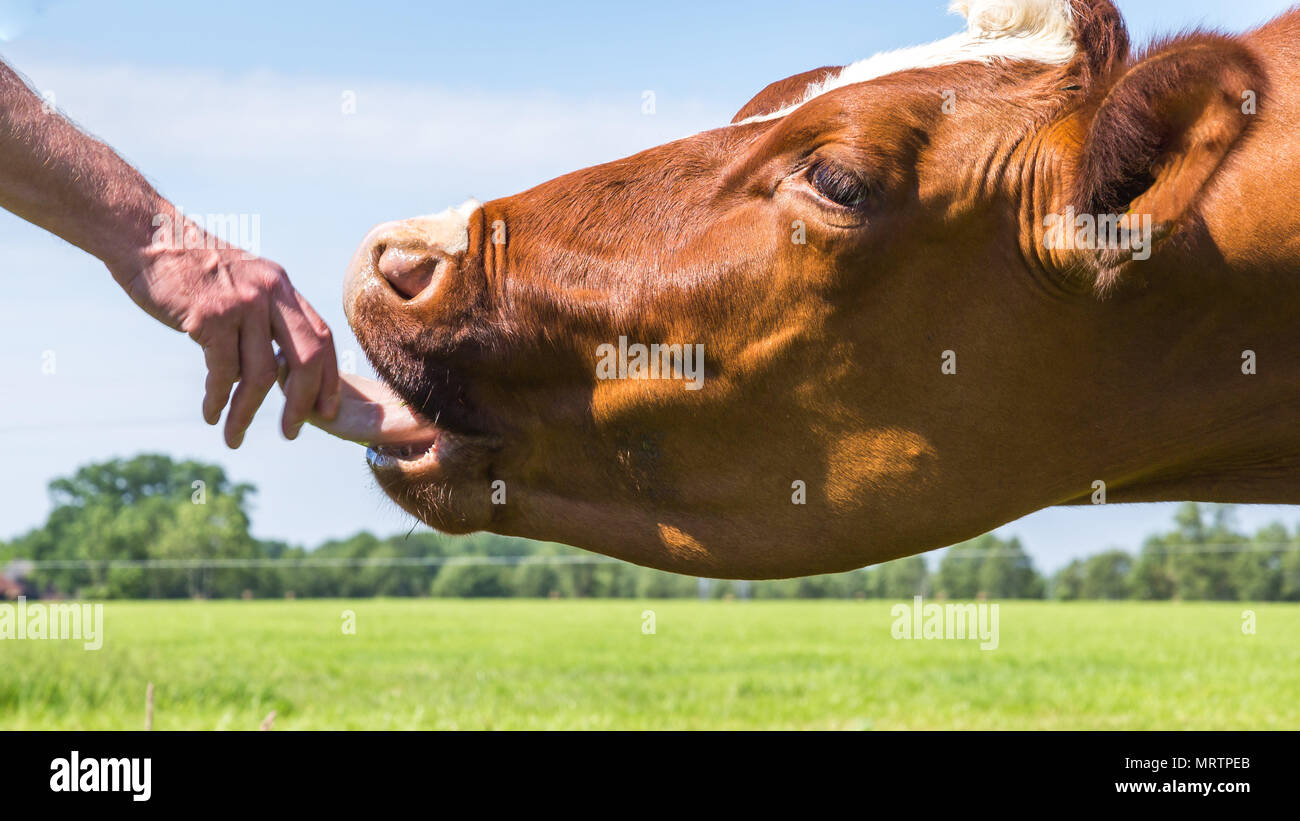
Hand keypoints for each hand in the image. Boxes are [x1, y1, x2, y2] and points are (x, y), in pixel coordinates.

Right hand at [114, 244, 340, 447]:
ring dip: (247, 412)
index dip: (328, 379)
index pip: (322, 337)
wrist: (144, 235)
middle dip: (302, 402)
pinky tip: (211, 413)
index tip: (326, 410)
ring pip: (261, 373)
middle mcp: (270, 294)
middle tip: (293, 432)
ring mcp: (242, 304)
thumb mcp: (240, 282)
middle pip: (307, 359)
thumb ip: (262, 319)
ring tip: (234, 435)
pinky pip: (223, 371)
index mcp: (282, 287)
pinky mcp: (210, 317)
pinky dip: (217, 399)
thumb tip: (270, 372)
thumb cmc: (188, 267)